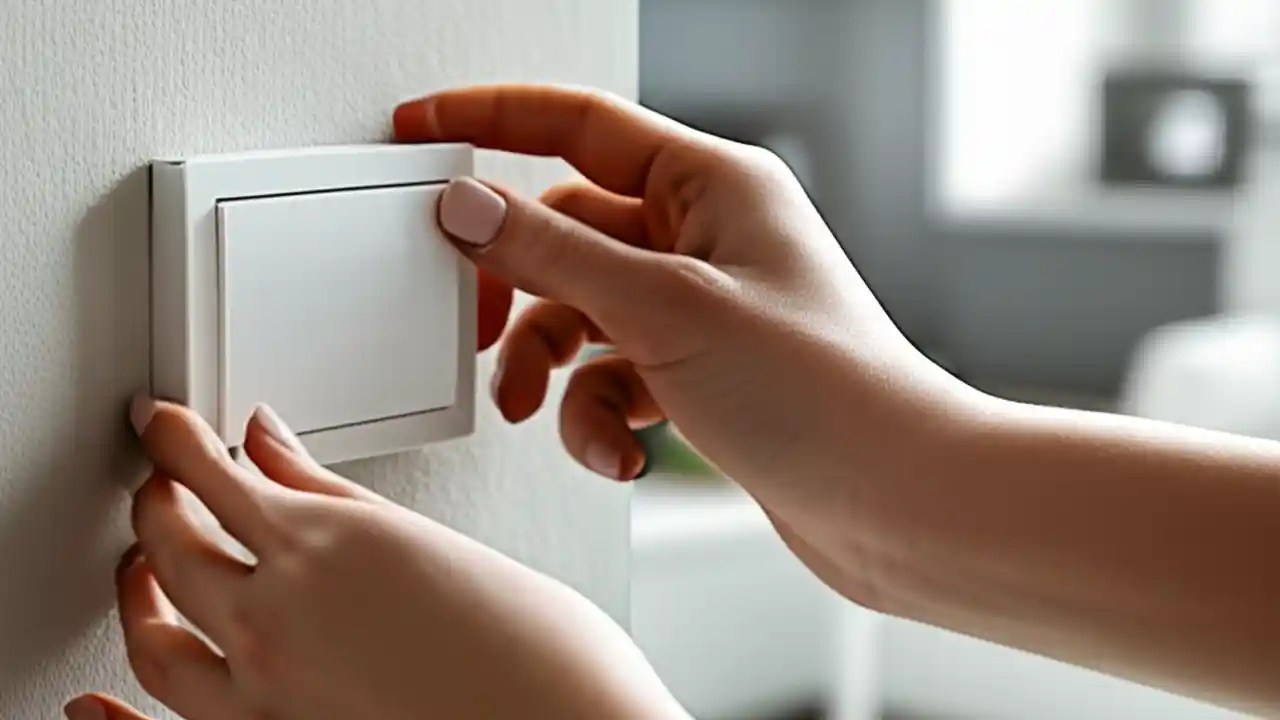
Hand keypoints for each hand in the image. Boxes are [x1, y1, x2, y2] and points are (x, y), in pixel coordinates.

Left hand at [65, 399, 681, 719]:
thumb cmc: (533, 649)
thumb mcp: (431, 543)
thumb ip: (333, 494)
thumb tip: (275, 448)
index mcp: (327, 540)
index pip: (209, 470)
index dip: (172, 439)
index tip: (161, 424)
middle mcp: (278, 613)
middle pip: (168, 542)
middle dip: (155, 502)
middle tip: (161, 482)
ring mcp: (266, 689)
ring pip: (152, 634)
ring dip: (136, 590)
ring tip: (144, 568)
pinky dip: (112, 719)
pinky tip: (93, 711)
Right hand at [394, 86, 971, 599]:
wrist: (896, 503)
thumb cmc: (825, 392)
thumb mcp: (666, 309)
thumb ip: (555, 253)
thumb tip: (471, 206)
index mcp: (711, 185)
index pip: (580, 123)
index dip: (492, 118)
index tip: (421, 129)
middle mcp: (707, 237)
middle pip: (569, 232)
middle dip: (518, 288)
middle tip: (473, 324)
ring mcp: (703, 308)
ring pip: (583, 314)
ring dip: (551, 367)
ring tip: (537, 407)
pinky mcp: (701, 374)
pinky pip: (615, 377)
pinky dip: (600, 416)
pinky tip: (621, 451)